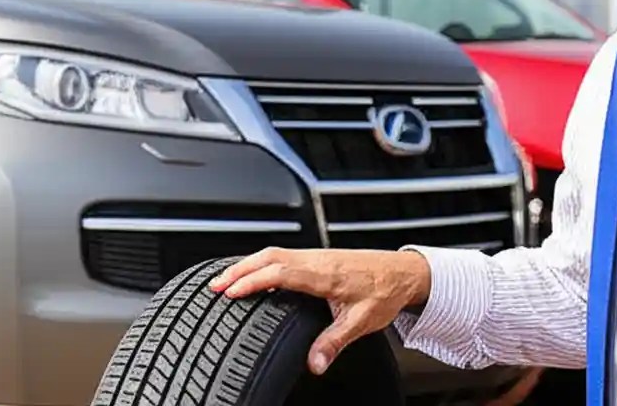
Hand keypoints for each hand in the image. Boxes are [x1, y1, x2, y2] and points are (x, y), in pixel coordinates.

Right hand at [208, 247, 431, 375]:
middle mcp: (316, 260)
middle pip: (268, 257)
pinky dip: (261, 262)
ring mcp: (315, 255)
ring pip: (273, 252)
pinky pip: (282, 254)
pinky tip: (253, 273)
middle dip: (239, 270)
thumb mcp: (361, 322)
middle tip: (214, 286)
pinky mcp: (316, 257)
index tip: (230, 292)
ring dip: (247, 264)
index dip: (253, 281)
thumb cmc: (383, 292)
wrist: (402, 272)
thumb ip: (334, 343)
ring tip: (224, 280)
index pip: (280, 272)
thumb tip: (314, 364)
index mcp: (324, 274)